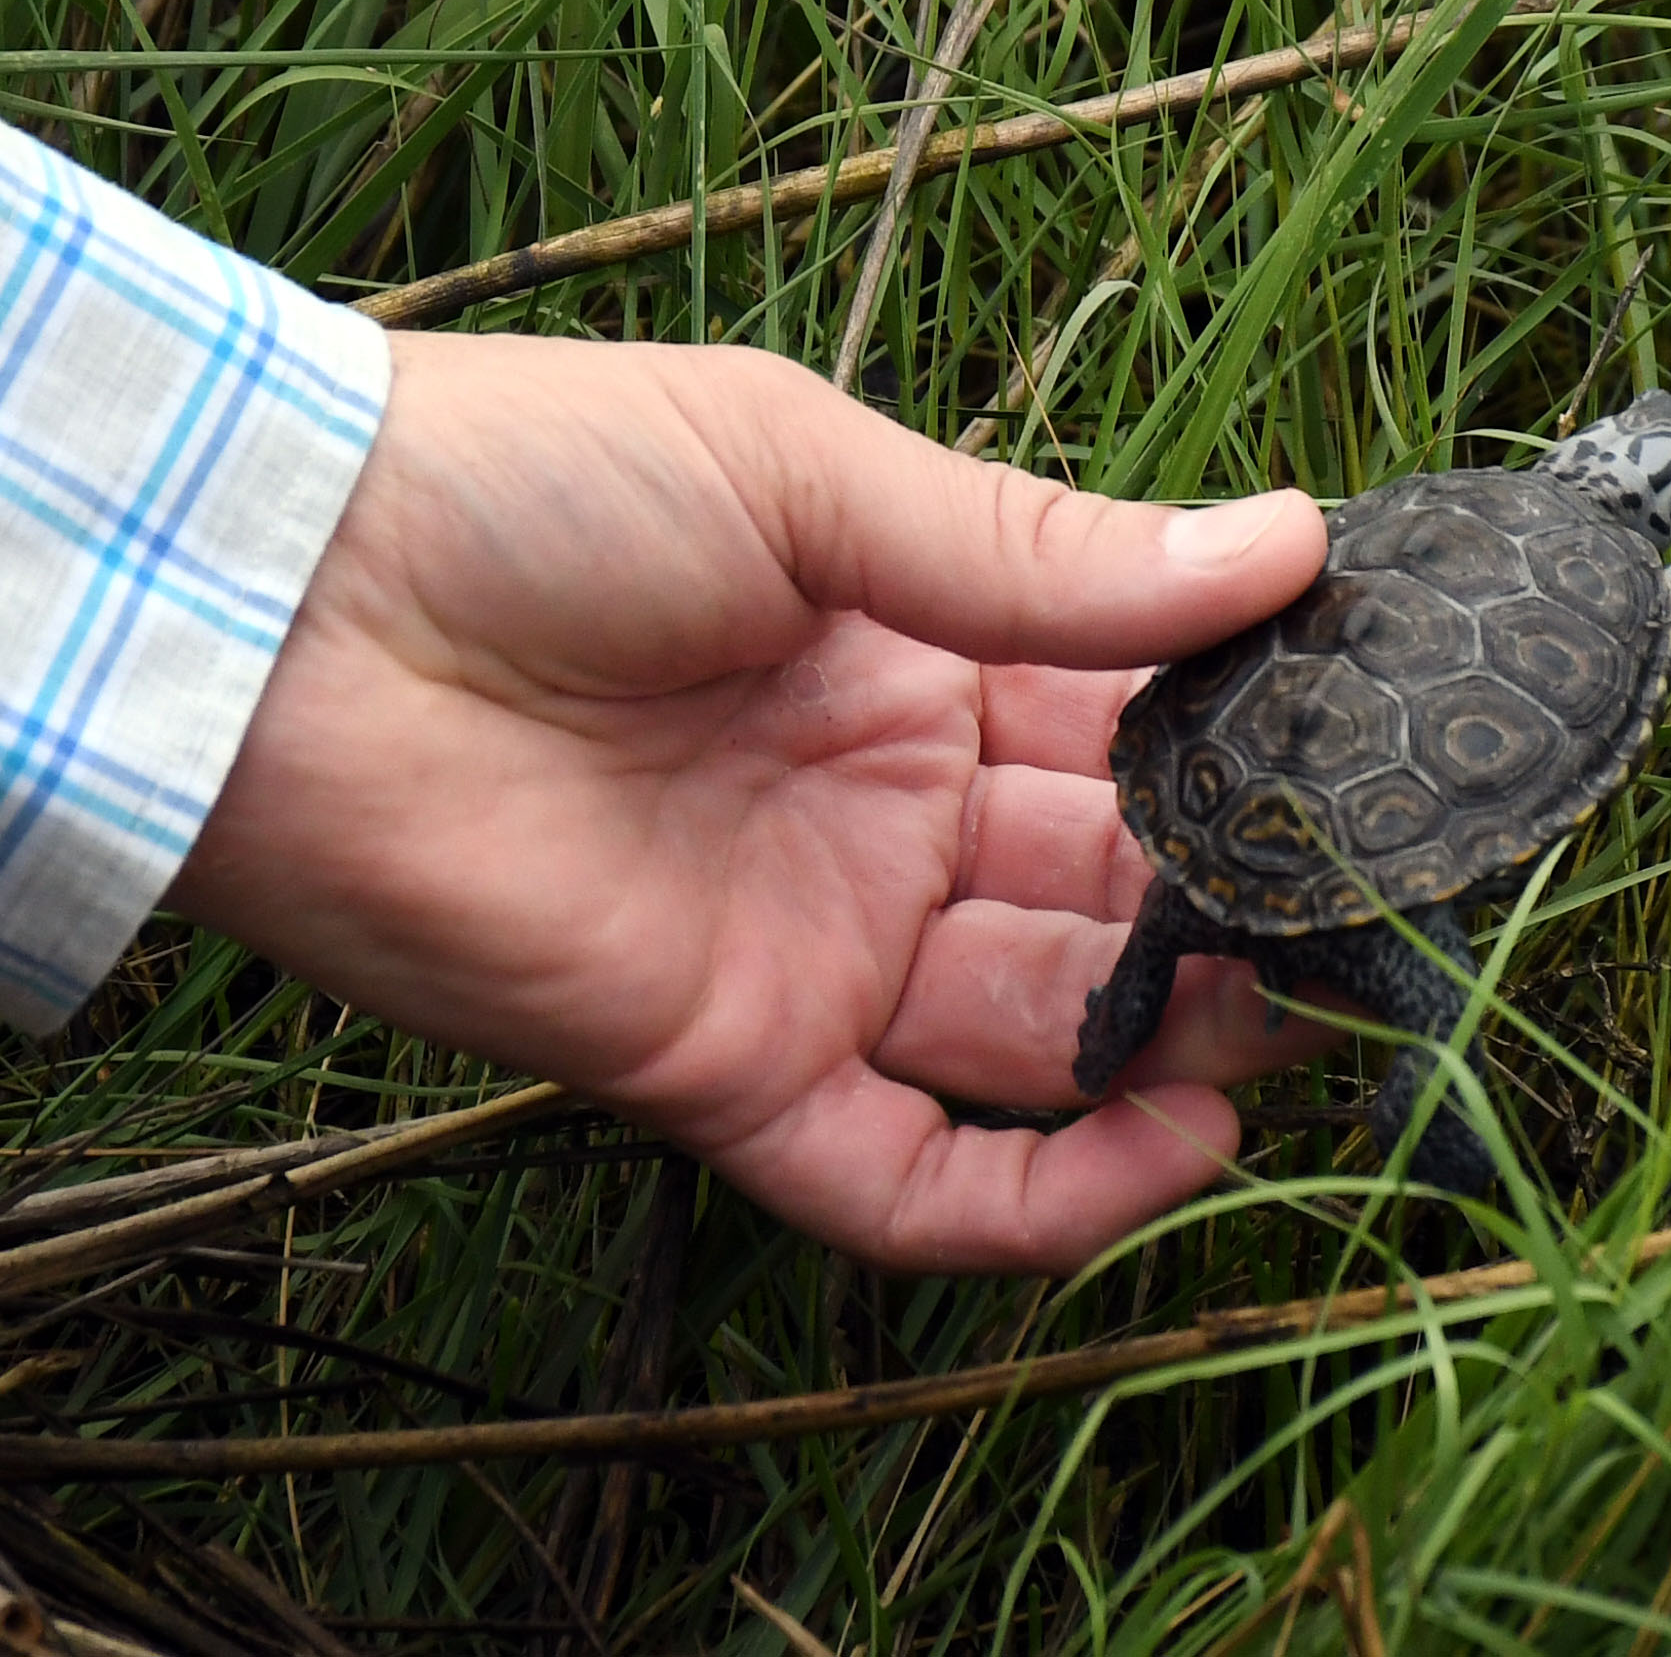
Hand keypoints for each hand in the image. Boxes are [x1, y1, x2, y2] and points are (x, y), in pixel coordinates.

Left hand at [166, 335, 1334, 1273]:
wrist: (283, 610)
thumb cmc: (532, 488)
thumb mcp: (807, 475)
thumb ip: (1037, 553)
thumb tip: (1286, 542)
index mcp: (911, 655)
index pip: (1126, 718)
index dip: (1250, 738)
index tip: (1387, 744)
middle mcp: (882, 812)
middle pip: (1108, 891)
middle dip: (1240, 909)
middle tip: (1372, 915)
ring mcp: (815, 947)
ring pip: (1043, 1033)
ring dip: (1183, 1043)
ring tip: (1302, 1020)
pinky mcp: (731, 1068)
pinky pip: (910, 1176)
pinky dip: (1042, 1196)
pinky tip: (1170, 1148)